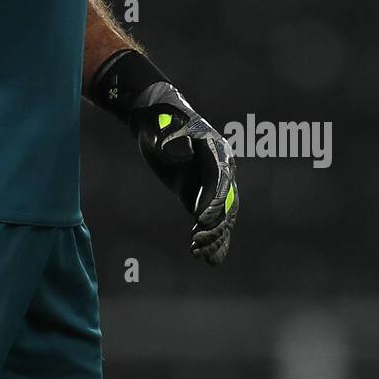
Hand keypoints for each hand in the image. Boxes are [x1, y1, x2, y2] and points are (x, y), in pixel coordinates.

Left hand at [130, 79, 238, 266]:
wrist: (153, 120)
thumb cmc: (157, 119)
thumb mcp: (158, 125)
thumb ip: (166, 137)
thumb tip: (173, 150)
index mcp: (217, 152)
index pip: (221, 181)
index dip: (213, 201)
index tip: (200, 219)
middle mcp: (221, 170)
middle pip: (225, 203)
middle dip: (213, 225)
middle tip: (194, 241)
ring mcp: (211, 184)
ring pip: (221, 217)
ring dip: (213, 237)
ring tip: (198, 254)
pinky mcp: (199, 195)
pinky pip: (211, 220)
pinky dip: (213, 240)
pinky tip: (209, 260)